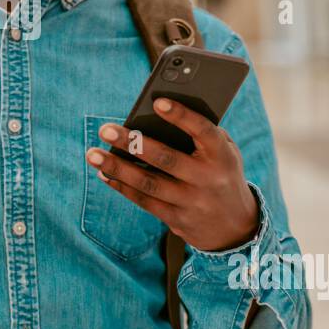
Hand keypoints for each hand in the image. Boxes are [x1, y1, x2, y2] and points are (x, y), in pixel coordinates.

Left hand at [85, 97, 258, 252]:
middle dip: (133, 143)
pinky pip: (144, 201)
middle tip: (105, 129)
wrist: (236, 227)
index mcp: (222, 155)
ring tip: (92, 153)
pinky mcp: (177, 219)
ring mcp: (191, 202)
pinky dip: (121, 186)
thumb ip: (199, 133)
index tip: (156, 101)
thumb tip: (156, 114)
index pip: (203, 131)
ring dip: (117, 168)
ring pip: (148, 184)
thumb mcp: (224, 152)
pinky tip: (104, 173)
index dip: (181, 116)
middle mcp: (207, 179)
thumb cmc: (221, 173)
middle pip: (166, 159)